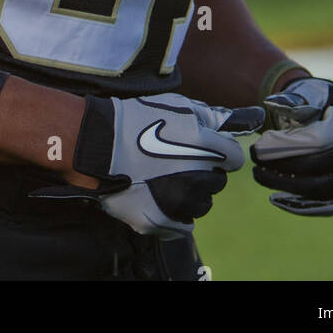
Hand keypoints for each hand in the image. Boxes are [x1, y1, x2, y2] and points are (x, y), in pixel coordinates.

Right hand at [34, 92, 264, 238]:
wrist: (98, 143)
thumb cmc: (135, 119)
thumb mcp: (175, 106)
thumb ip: (207, 116)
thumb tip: (227, 125)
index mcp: (203, 146)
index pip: (234, 157)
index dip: (223, 152)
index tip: (212, 150)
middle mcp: (196, 177)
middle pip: (218, 182)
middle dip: (206, 172)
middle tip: (182, 162)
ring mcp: (178, 202)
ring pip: (201, 205)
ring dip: (192, 194)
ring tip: (169, 180)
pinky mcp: (160, 221)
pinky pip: (182, 226)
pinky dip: (177, 216)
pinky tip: (164, 200)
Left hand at [251, 76, 332, 215]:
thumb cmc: (322, 99)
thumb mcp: (311, 91)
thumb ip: (294, 103)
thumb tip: (272, 119)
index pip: (320, 140)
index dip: (287, 147)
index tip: (259, 148)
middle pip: (324, 168)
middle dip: (286, 168)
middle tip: (256, 166)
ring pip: (327, 190)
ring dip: (290, 188)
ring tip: (262, 178)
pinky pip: (331, 205)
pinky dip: (303, 204)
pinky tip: (278, 197)